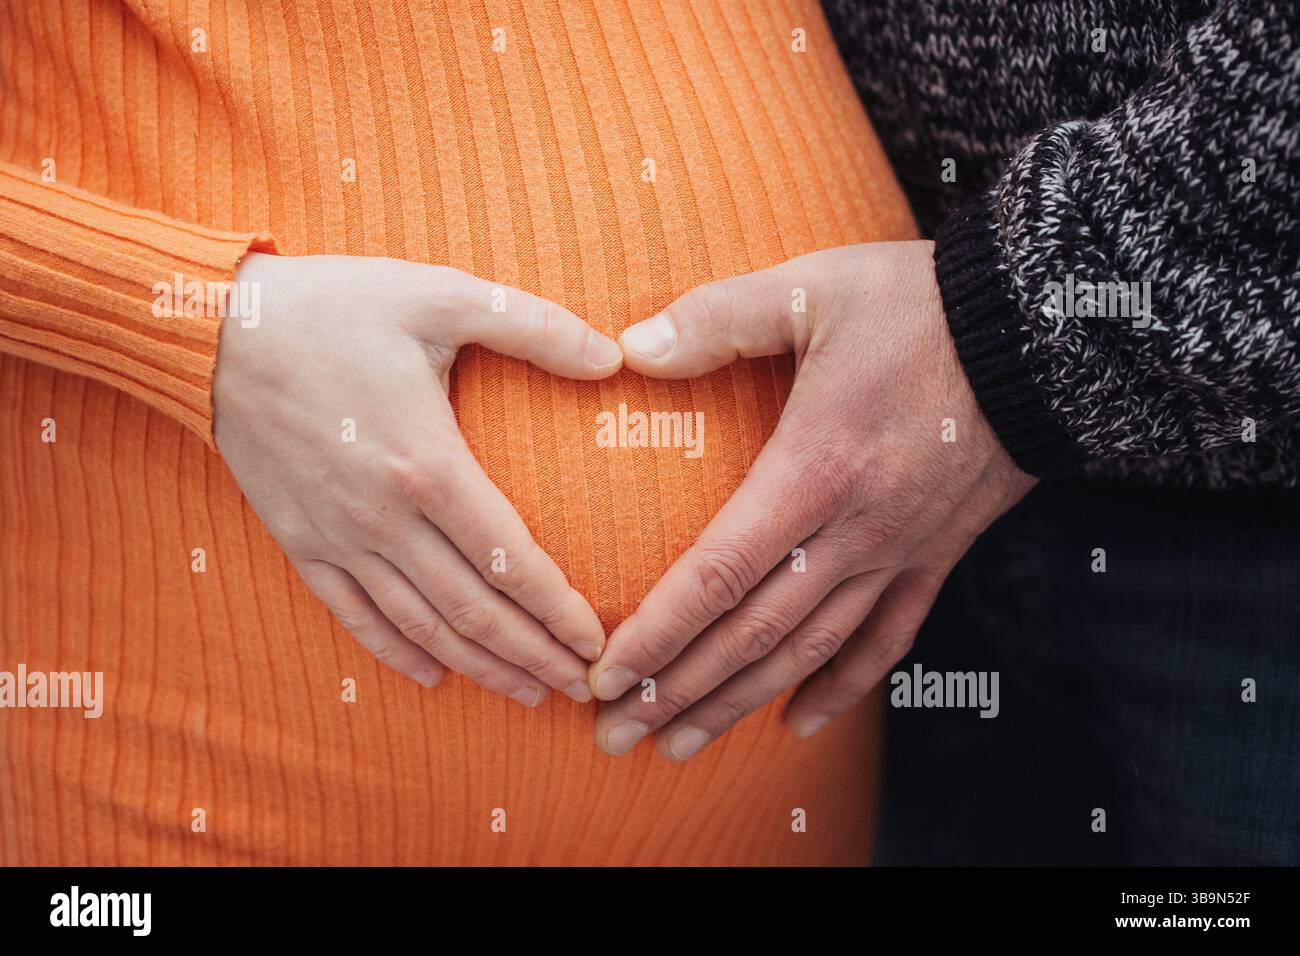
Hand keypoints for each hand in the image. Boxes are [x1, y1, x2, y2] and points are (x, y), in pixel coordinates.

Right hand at [214, 253, 620, 705]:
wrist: (213, 328)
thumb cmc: (334, 306)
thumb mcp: (440, 294)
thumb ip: (533, 327)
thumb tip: (612, 358)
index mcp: (427, 463)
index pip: (511, 559)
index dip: (558, 609)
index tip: (596, 641)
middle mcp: (384, 517)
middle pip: (473, 609)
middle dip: (533, 654)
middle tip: (581, 686)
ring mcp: (337, 536)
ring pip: (420, 624)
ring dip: (479, 666)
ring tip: (526, 692)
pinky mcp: (299, 540)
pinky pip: (353, 613)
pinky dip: (396, 651)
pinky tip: (432, 677)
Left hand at [589, 241, 1034, 757]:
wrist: (1044, 332)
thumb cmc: (919, 305)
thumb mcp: (812, 288)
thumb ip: (716, 318)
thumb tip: (631, 349)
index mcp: (815, 469)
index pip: (718, 574)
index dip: (658, 633)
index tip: (606, 676)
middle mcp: (856, 530)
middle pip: (752, 634)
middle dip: (678, 691)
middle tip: (616, 736)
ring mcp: (899, 552)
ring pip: (809, 652)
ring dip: (740, 705)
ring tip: (679, 746)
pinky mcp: (937, 557)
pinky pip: (886, 641)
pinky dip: (842, 689)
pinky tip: (798, 723)